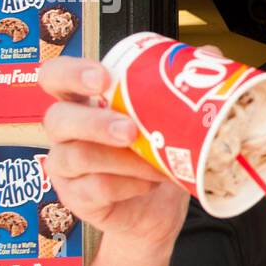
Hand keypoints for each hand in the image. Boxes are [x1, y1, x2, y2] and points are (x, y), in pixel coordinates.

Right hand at [39, 54, 195, 246]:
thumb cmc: (155, 157)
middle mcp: (68, 133)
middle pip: (57, 118)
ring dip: (121, 160)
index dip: (70, 74)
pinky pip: (93, 189)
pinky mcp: (76, 199)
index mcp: (84, 102)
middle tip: (130, 130)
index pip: (55, 77)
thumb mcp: (170, 120)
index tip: (102, 78)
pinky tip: (148, 183)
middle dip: (94, 122)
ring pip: (76, 156)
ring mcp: (67, 168)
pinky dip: (126, 185)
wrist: (157, 211)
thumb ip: (183, 85)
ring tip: (155, 164)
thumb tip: (210, 53)